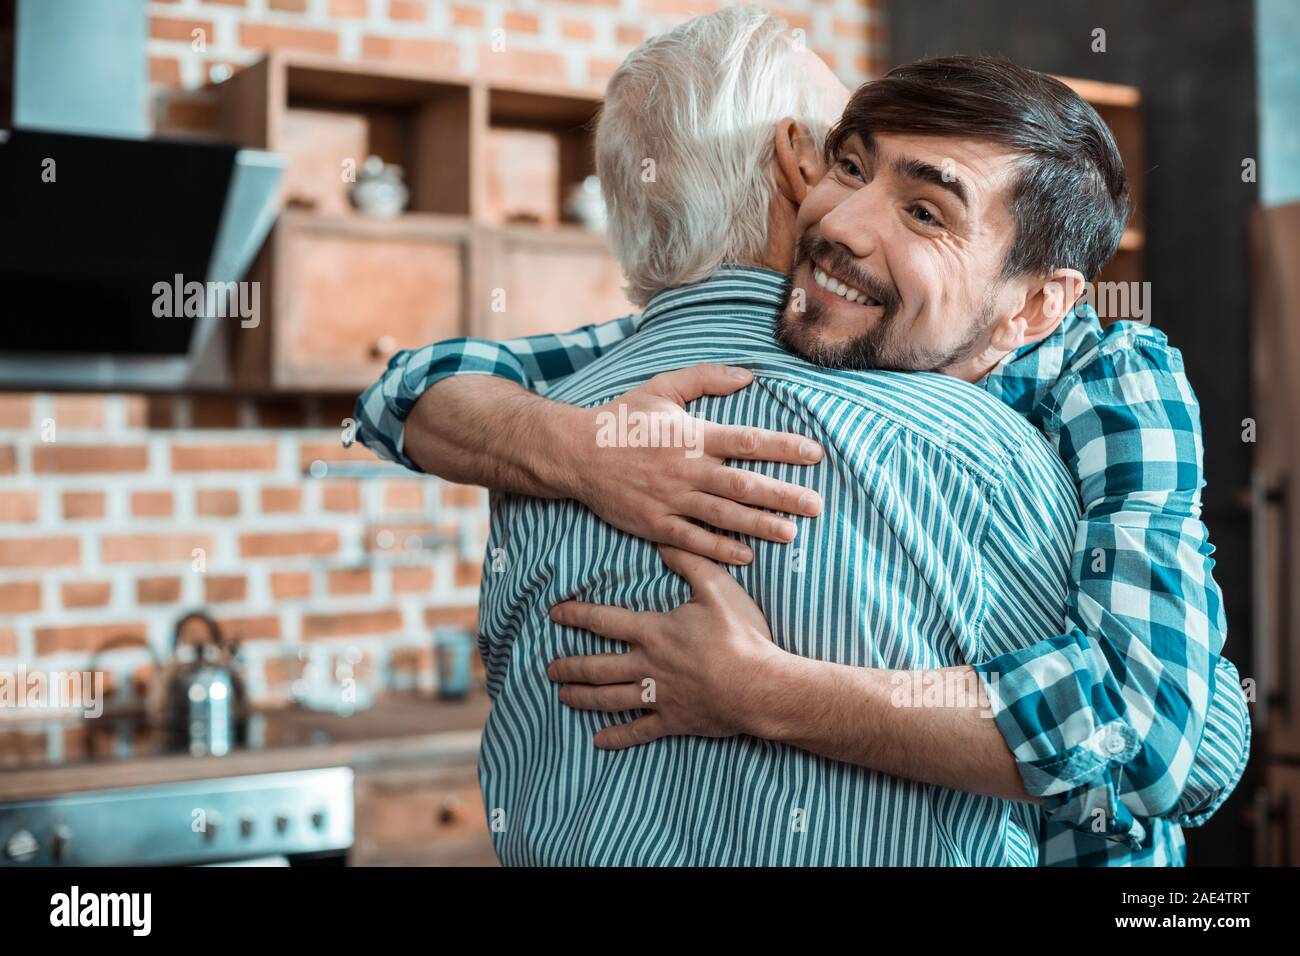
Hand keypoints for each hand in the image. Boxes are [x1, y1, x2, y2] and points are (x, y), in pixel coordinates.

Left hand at [547, 545, 786, 748]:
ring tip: (562, 696)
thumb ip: (689, 562)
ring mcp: (657, 696)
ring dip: (582, 697)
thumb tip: (663, 543)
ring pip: (608, 698)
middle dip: (569, 666)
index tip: (555, 614)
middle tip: (550, 668)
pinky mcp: (673, 720)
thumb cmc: (740, 635)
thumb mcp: (717, 588)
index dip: (576, 615)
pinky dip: (617, 736)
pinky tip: (599, 741)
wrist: (760, 685)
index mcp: (653, 632)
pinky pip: (638, 730)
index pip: (603, 621)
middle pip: (596, 666)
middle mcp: (646, 665)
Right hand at [554, 364, 822, 564]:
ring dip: (760, 525)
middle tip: (816, 505)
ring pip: (724, 515)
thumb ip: (705, 378)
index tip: (814, 454)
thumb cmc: (621, 419)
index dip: (784, 447)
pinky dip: (721, 549)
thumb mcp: (662, 388)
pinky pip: (693, 540)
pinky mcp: (655, 524)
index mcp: (692, 436)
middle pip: (743, 484)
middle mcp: (686, 470)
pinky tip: (747, 555)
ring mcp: (671, 500)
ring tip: (792, 533)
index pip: (748, 441)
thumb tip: (747, 375)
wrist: (575, 453)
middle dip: (783, 495)